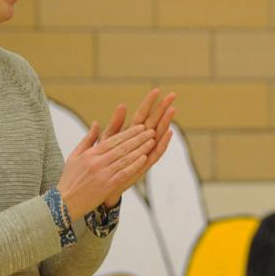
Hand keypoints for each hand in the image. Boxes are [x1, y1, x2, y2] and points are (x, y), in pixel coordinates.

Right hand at [57, 123, 153, 219]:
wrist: (64, 202)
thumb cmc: (70, 178)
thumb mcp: (75, 156)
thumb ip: (88, 139)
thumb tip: (97, 123)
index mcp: (90, 154)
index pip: (113, 140)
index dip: (129, 133)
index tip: (141, 127)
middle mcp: (97, 162)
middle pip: (122, 147)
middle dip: (138, 138)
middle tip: (151, 131)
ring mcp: (102, 174)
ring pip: (125, 158)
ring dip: (140, 149)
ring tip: (152, 142)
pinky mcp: (107, 186)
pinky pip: (124, 173)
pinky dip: (134, 165)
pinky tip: (144, 158)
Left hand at [98, 89, 177, 206]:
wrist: (101, 186)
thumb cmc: (103, 163)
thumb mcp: (107, 140)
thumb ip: (115, 124)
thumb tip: (122, 105)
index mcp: (130, 134)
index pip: (142, 115)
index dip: (149, 103)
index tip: (157, 89)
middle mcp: (141, 142)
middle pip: (154, 121)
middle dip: (163, 108)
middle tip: (173, 95)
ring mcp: (144, 153)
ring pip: (158, 135)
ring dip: (166, 122)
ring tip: (173, 110)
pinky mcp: (144, 165)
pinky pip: (156, 152)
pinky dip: (163, 143)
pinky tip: (169, 133)